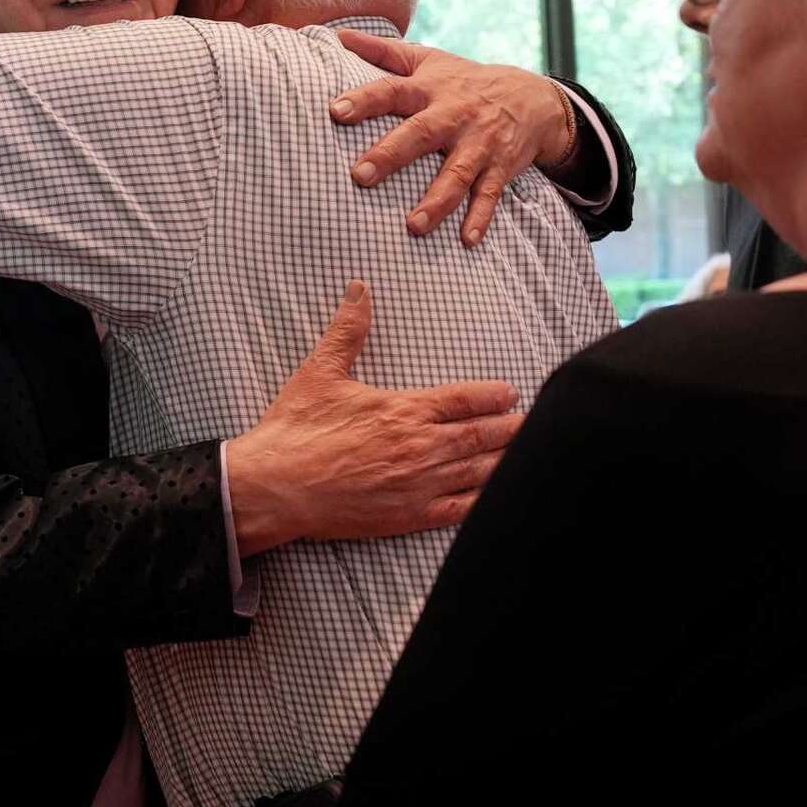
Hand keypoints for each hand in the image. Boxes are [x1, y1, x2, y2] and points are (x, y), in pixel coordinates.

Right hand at [223, 281, 523, 556]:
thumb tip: (359, 289)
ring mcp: (418, 485)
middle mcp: (420, 447)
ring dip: (506, 461)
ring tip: (527, 455)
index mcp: (403, 410)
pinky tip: (497, 497)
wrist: (274, 486)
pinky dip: (484, 501)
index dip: (494, 396)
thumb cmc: (295, 430)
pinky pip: (460, 510)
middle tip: (532, 423)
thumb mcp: (320, 373)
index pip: (464, 400)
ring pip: (479, 472)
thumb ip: (348, 331)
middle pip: (482, 436)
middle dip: (511, 428)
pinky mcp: (408, 516)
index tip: (510, 393)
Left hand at [330, 30, 575, 246]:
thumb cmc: (464, 80)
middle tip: (359, 177)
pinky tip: (467, 241)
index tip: (335, 111)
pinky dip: (481, 218)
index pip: (392, 90)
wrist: (531, 97)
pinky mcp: (500, 168)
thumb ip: (382, 52)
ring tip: (413, 226)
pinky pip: (490, 195)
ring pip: (457, 173)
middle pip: (420, 134)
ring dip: (437, 200)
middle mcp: (454, 115)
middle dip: (391, 155)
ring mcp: (479, 143)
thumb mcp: (427, 60)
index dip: (365, 99)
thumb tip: (337, 35)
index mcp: (431, 89)